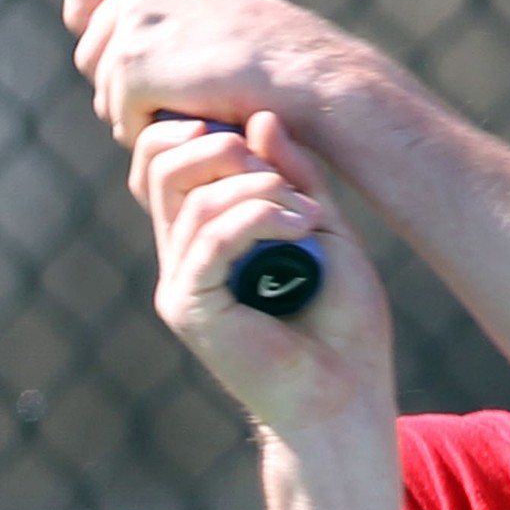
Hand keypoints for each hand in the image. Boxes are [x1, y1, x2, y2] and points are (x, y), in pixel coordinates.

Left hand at [65, 0, 366, 147]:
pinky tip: (192, 125)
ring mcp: (134, 25)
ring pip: (103, 84)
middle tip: (168, 98)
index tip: (92, 30)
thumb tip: (123, 44)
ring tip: (191, 110)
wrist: (308, 77)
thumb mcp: (221, 13)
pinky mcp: (132, 67)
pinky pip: (121, 116)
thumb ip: (172, 14)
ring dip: (137, 108)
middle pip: (92, 44)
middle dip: (119, 79)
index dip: (85, 6)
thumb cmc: (281, 57)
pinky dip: (151, 130)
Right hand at [132, 110, 392, 432]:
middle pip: (162, 163)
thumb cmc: (343, 319)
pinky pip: (208, 237)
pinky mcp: (191, 307)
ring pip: (194, 197)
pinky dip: (259, 218)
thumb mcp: (326, 228)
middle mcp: (182, 251)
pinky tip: (301, 228)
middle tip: (286, 179)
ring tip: (310, 217)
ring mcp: (181, 279)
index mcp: (206, 229)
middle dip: (226, 149)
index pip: (168, 154)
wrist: (347, 391)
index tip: (267, 140)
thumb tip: (259, 117)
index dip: (207, 127)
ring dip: (262, 190)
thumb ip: (295, 177)